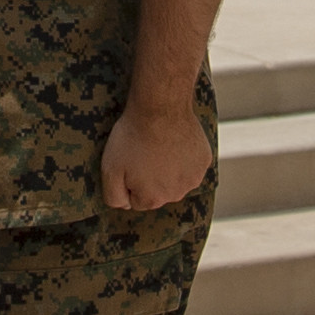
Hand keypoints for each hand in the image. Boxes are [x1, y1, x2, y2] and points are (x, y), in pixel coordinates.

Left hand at [99, 90, 213, 214]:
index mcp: (152, 200)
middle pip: (159, 192)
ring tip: (159, 146)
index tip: (130, 162)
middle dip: (151, 178)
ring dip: (169, 168)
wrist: (160, 108)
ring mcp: (193, 178)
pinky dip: (185, 156)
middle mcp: (176, 195)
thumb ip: (113, 196)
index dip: (130, 181)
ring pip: (176, 179)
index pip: (137, 200)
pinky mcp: (204, 161)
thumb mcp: (110, 169)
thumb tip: (124, 206)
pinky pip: (191, 164)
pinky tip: (175, 141)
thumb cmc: (132, 137)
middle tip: (144, 153)